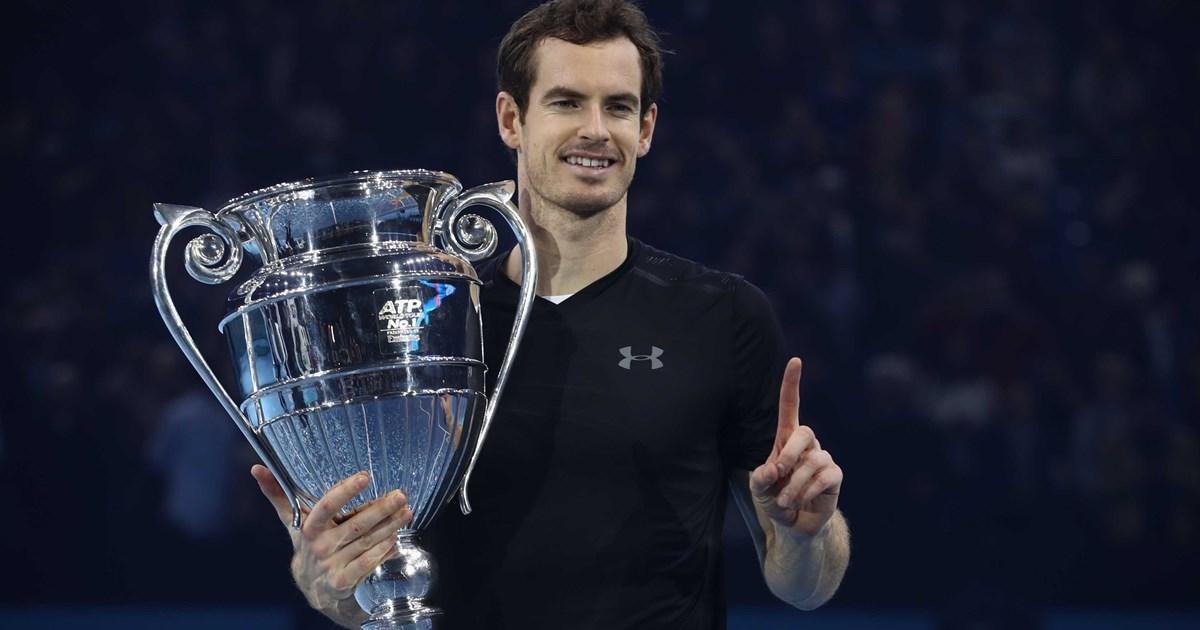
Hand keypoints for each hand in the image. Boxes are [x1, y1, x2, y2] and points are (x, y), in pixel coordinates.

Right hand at [251, 465, 411, 625]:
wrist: (313, 588)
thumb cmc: (309, 545)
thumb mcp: (293, 521)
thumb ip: (278, 494)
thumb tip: (256, 468)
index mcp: (309, 527)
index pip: (326, 506)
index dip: (345, 491)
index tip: (365, 476)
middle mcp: (321, 546)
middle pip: (355, 525)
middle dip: (380, 509)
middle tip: (400, 495)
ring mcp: (333, 565)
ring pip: (366, 542)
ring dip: (389, 527)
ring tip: (407, 512)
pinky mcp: (344, 582)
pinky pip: (367, 564)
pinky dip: (383, 551)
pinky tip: (396, 539)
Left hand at [749, 358, 842, 537]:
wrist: (794, 524)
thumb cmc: (774, 499)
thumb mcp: (759, 489)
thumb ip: (760, 479)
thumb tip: (771, 469)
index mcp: (786, 440)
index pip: (791, 406)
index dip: (792, 384)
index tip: (795, 360)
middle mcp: (807, 445)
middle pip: (805, 432)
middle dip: (789, 454)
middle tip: (777, 475)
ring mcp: (823, 459)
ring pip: (813, 461)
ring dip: (794, 484)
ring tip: (785, 501)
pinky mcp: (834, 476)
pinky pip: (824, 477)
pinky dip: (807, 492)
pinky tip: (800, 502)